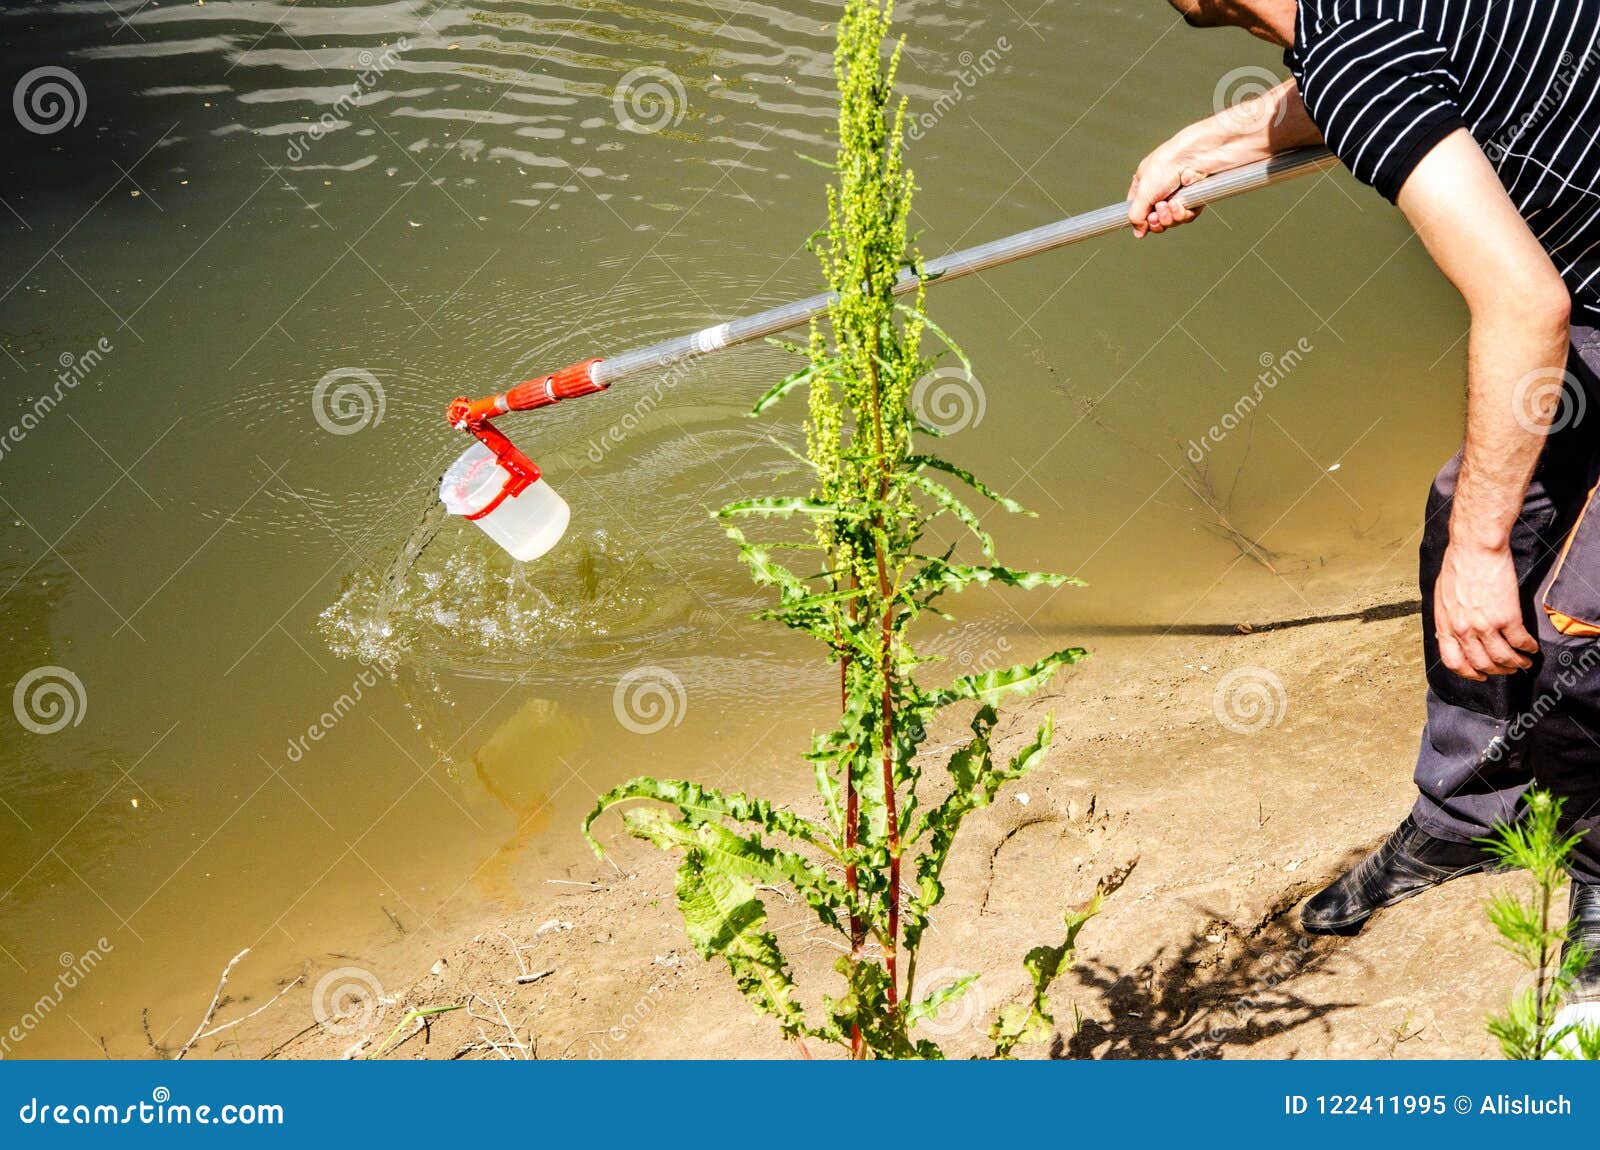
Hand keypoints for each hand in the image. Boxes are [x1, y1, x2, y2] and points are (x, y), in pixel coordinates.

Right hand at [1128, 135, 1209, 237]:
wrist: (1192, 157)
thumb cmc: (1166, 166)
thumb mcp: (1142, 192)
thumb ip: (1136, 215)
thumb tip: (1138, 232)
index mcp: (1144, 185)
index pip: (1138, 210)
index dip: (1140, 220)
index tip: (1142, 224)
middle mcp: (1160, 191)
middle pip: (1155, 220)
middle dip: (1156, 221)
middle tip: (1156, 215)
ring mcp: (1177, 195)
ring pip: (1171, 221)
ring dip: (1168, 218)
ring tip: (1168, 205)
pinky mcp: (1193, 199)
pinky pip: (1185, 216)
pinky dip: (1181, 214)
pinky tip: (1179, 204)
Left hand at [1433, 541, 1536, 679]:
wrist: (1475, 548)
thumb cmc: (1458, 565)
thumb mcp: (1442, 596)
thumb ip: (1448, 617)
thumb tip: (1452, 631)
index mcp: (1445, 624)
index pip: (1453, 661)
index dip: (1469, 673)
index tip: (1480, 675)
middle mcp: (1463, 629)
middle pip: (1481, 664)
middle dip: (1497, 670)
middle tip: (1508, 669)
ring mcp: (1484, 625)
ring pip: (1502, 658)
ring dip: (1516, 664)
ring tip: (1523, 662)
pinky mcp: (1506, 616)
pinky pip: (1520, 642)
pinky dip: (1528, 648)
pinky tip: (1531, 647)